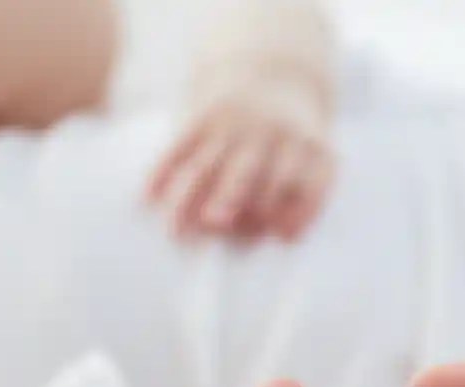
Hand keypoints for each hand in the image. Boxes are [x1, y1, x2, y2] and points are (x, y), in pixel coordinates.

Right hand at [148, 75, 333, 241]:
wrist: (275, 71)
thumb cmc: (293, 143)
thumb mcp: (314, 159)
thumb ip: (303, 201)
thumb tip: (283, 237)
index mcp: (309, 148)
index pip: (303, 181)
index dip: (293, 207)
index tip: (279, 234)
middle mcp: (273, 134)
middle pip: (250, 170)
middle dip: (232, 194)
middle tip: (215, 222)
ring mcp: (236, 123)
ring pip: (207, 165)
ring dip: (189, 197)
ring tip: (175, 233)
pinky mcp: (205, 114)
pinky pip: (181, 146)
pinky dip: (163, 170)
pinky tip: (149, 197)